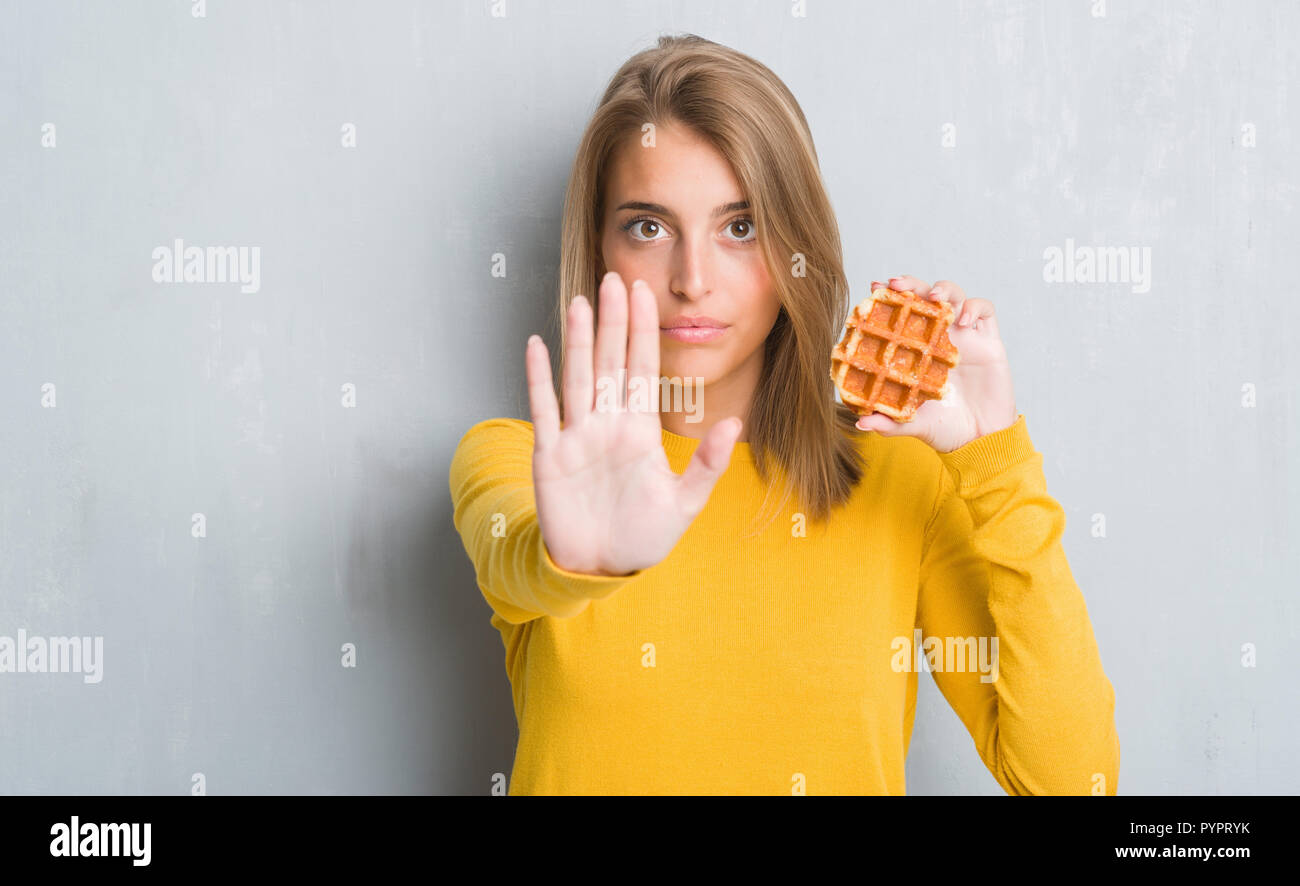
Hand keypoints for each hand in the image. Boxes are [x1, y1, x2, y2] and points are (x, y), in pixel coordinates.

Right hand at [525, 271, 742, 575]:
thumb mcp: (684, 504)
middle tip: (614, 278)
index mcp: (639, 431)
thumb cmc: (642, 537)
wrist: (600, 568)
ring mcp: (576, 437)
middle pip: (610, 362)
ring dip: (577, 340)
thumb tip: (734, 424)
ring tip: (580, 301)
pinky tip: (536, 344)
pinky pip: (543, 410)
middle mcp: (607, 425)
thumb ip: (708, 465)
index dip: (643, 331)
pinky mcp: (549, 456)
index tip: (643, 293)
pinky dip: (537, 378)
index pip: (643, 370)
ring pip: (577, 377)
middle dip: (613, 322)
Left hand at [854, 275, 1016, 452]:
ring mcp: (965, 336)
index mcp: (918, 350)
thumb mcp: (913, 425)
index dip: (889, 298)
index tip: (873, 288)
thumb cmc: (945, 429)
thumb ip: (888, 423)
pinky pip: (985, 311)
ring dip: (944, 289)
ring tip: (934, 298)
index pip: (902, 315)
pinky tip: (964, 321)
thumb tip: (860, 422)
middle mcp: (940, 337)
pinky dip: (975, 307)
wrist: (981, 441)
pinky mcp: (990, 342)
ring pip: (955, 296)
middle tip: (896, 284)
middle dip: (911, 283)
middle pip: (925, 296)